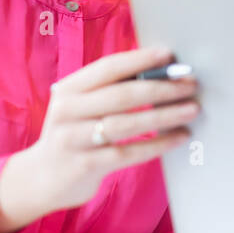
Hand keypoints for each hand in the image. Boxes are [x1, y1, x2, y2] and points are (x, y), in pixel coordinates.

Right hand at [0, 45, 199, 232]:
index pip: (109, 68)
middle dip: (162, 88)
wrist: (41, 178)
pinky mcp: (84, 165)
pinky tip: (179, 137)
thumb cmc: (76, 132)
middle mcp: (67, 110)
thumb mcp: (83, 106)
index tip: (170, 55)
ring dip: (164, 114)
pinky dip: (157, 143)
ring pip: (126, 123)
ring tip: (192, 109)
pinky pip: (128, 152)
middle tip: (191, 84)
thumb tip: (163, 70)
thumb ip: (113, 88)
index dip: (141, 59)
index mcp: (69, 89)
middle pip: (122, 94)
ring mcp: (73, 139)